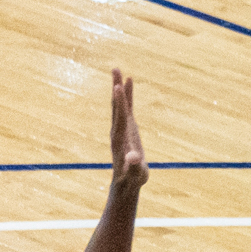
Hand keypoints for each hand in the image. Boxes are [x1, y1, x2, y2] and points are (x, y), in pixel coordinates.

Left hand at [107, 69, 147, 190]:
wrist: (126, 182)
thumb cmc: (132, 178)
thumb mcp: (135, 173)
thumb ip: (133, 166)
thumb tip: (132, 158)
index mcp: (120, 138)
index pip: (120, 116)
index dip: (119, 102)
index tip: (117, 87)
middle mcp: (118, 130)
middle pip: (116, 105)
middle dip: (115, 88)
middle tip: (115, 70)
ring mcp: (122, 128)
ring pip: (119, 104)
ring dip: (119, 88)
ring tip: (119, 72)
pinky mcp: (128, 128)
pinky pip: (126, 108)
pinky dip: (127, 96)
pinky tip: (128, 85)